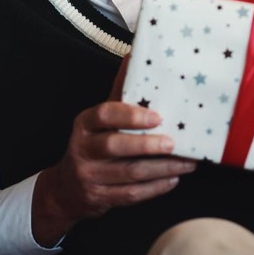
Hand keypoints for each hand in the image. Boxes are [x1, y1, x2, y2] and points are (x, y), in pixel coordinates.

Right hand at [30, 55, 197, 245]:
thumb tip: (135, 56)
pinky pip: (131, 194)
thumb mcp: (98, 119)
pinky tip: (173, 179)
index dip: (130, 115)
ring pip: (129, 173)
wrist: (66, 189)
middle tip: (174, 143)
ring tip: (186, 163)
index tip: (157, 116)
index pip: (104, 115)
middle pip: (115, 146)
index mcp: (83, 124)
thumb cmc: (91, 145)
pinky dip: (155, 188)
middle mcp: (82, 149)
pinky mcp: (99, 198)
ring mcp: (89, 176)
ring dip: (162, 169)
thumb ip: (119, 93)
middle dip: (148, 145)